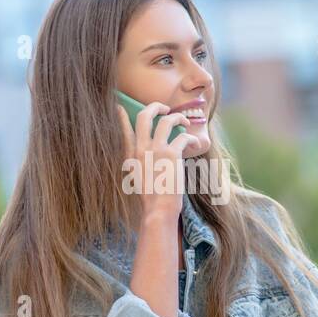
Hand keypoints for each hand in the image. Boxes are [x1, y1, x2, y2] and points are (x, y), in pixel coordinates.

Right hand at [116, 101, 199, 222]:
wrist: (158, 209)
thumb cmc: (152, 198)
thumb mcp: (137, 178)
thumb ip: (140, 162)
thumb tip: (150, 151)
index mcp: (131, 155)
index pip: (124, 129)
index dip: (122, 116)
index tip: (121, 107)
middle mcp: (142, 148)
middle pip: (145, 115)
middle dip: (156, 107)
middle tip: (165, 108)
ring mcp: (156, 150)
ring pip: (167, 120)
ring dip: (178, 117)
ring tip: (185, 121)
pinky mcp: (172, 154)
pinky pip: (184, 136)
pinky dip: (192, 138)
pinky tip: (196, 144)